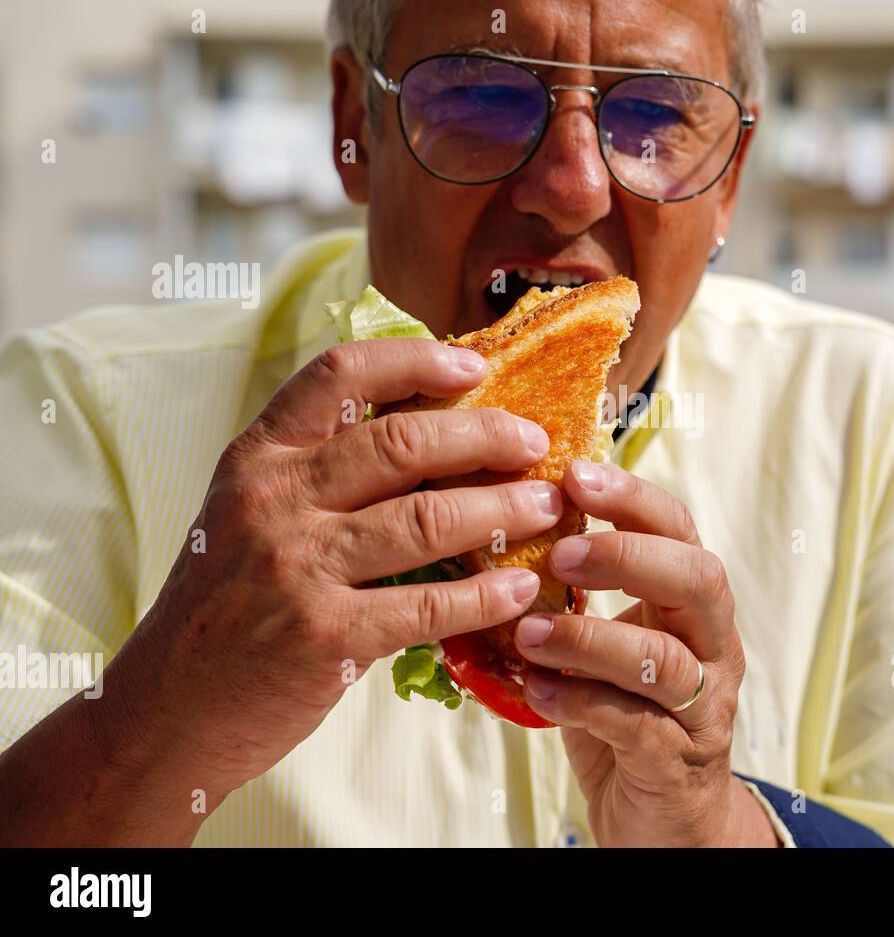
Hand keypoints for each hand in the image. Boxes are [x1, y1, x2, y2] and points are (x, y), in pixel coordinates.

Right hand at [1, 338, 561, 843]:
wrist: (167, 711)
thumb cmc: (224, 607)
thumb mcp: (248, 518)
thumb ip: (316, 477)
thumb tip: (431, 442)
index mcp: (257, 459)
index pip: (338, 376)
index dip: (414, 360)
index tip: (473, 365)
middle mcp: (274, 501)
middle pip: (401, 442)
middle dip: (484, 436)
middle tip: (534, 444)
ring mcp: (298, 568)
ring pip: (427, 519)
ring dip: (502, 510)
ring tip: (547, 507)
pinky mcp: (325, 636)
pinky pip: (428, 606)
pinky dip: (485, 596)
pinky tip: (520, 589)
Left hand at [512, 461, 775, 846]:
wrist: (663, 822)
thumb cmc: (624, 718)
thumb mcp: (602, 648)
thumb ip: (571, 599)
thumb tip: (492, 538)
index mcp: (692, 606)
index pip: (679, 530)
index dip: (632, 498)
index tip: (573, 474)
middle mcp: (713, 648)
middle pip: (697, 580)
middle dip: (627, 556)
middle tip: (558, 551)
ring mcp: (703, 707)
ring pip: (664, 659)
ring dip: (590, 637)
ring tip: (528, 630)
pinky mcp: (679, 763)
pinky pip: (637, 726)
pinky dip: (583, 703)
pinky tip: (538, 692)